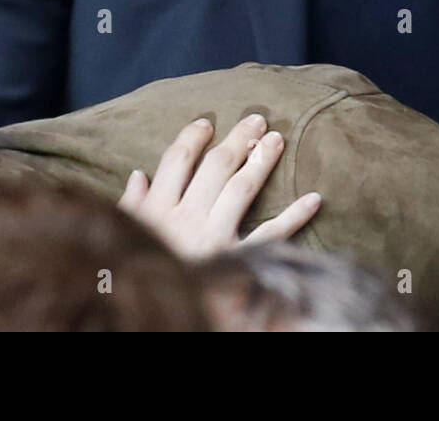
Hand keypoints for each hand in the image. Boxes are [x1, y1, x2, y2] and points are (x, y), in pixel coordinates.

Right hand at [116, 113, 320, 259]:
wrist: (155, 318)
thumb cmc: (138, 277)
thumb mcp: (124, 241)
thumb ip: (131, 209)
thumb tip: (138, 175)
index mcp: (157, 212)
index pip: (176, 161)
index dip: (192, 137)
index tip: (207, 123)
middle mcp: (187, 220)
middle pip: (216, 166)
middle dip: (237, 139)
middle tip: (257, 119)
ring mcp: (214, 240)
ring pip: (243, 187)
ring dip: (262, 160)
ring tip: (277, 139)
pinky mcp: (237, 264)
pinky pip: (271, 235)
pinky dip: (295, 216)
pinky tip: (314, 199)